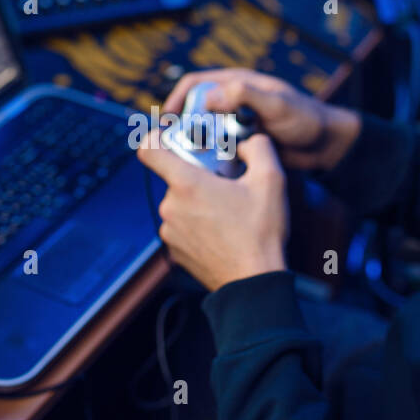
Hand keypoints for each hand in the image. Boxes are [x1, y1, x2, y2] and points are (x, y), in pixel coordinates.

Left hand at [138, 132, 288, 291]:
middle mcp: (171, 206)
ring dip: (198, 202)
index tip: (169, 137)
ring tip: (226, 211)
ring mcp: (170, 231)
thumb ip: (258, 148)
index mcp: (187, 184)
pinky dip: (197, 224)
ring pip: (179, 203)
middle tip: (224, 183)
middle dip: (197, 175)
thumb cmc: (259, 234)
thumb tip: (247, 143)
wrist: (252, 283)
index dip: (156, 138)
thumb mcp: (271, 180)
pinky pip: (181, 226)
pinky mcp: (174, 250)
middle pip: (174, 177)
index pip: (149, 149)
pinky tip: (221, 230)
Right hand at [163, 68, 360, 170]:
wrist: (327, 146)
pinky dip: (213, 161)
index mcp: (237, 84)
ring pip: (205, 135)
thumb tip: (210, 99)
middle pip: (195, 112)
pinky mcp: (241, 146)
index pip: (196, 85)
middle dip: (185, 129)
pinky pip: (219, 153)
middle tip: (181, 148)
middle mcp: (233, 104)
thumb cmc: (306, 118)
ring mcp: (236, 126)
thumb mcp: (277, 103)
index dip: (176, 99)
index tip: (166, 120)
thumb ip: (245, 95)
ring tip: (197, 163)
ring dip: (198, 148)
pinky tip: (213, 173)